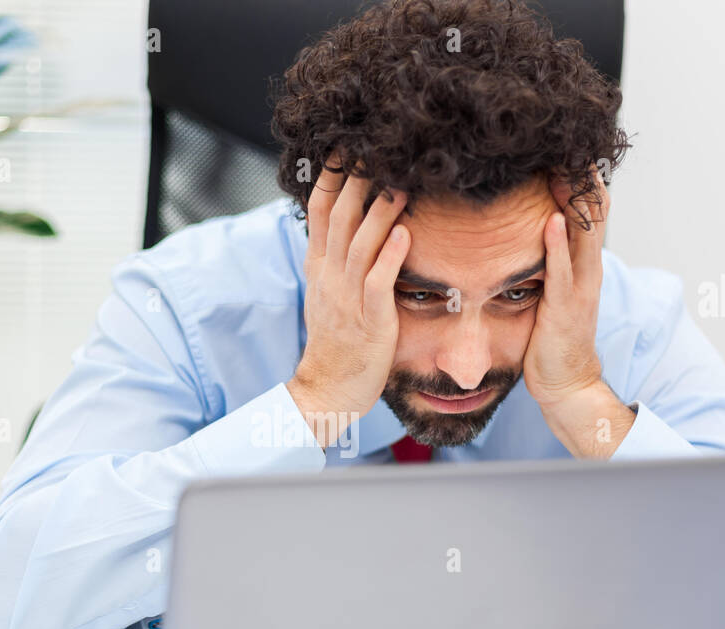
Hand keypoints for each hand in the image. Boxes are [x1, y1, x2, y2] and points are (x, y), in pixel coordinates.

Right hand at [287, 157, 408, 444]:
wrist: (327, 389)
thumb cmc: (336, 341)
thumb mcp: (326, 292)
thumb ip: (335, 256)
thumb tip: (346, 222)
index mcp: (320, 266)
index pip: (321, 210)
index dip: (332, 175)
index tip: (346, 142)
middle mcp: (330, 276)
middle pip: (341, 217)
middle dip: (357, 179)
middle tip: (377, 143)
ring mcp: (347, 298)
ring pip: (360, 245)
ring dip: (380, 211)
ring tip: (400, 181)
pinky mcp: (369, 321)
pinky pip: (377, 284)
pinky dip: (390, 257)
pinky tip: (405, 234)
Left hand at [526, 169, 635, 458]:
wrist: (565, 382)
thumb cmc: (553, 337)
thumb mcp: (555, 288)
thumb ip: (551, 260)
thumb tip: (536, 229)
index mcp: (584, 262)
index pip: (590, 207)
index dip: (581, 175)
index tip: (564, 144)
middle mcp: (588, 269)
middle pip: (594, 209)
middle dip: (583, 174)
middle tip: (567, 138)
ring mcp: (580, 287)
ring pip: (584, 233)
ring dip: (574, 198)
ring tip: (564, 163)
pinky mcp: (564, 307)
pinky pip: (562, 271)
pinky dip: (558, 245)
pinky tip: (550, 220)